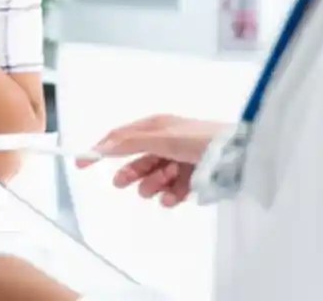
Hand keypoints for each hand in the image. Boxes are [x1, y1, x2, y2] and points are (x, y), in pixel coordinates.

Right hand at [77, 114, 227, 207]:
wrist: (240, 156)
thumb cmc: (200, 140)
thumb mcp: (161, 138)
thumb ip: (129, 143)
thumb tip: (100, 146)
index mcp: (156, 126)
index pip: (120, 137)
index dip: (101, 149)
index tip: (82, 162)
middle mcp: (165, 141)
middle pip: (136, 160)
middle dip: (131, 173)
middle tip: (123, 184)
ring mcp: (178, 160)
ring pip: (153, 178)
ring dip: (154, 185)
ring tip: (163, 189)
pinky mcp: (191, 178)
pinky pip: (172, 190)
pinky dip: (171, 194)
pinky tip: (175, 197)